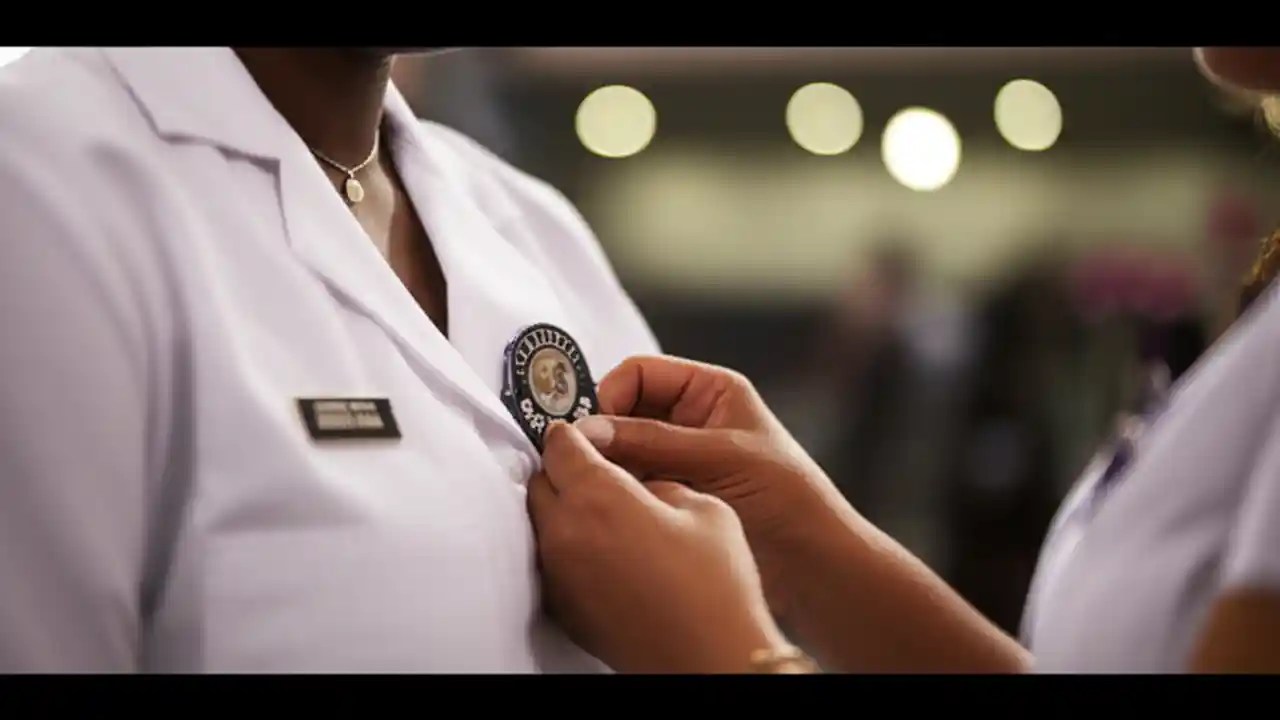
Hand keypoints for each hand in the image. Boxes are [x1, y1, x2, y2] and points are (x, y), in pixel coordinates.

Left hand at [528, 421, 788, 672]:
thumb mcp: (704, 508)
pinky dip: (570, 549)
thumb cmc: (715, 590)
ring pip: (543, 524)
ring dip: (565, 512)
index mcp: (599, 498)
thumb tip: (642, 485)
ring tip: (608, 518)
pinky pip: (553, 562)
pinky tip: (608, 556)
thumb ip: (660, 482)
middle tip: (599, 473)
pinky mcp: (563, 608)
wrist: (709, 660)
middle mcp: (566, 534)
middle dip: (564, 471)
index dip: (575, 434)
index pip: (559, 444)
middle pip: (541, 483)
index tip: (586, 434)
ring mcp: (559, 575)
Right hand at [573, 355, 858, 618]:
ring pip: (622, 451)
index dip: (611, 395)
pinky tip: (615, 508)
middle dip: (604, 434)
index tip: (593, 429)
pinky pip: (630, 484)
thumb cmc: (786, 497)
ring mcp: (677, 460)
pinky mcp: (670, 497)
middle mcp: (689, 420)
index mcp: (709, 391)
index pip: (640, 374)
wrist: (812, 563)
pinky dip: (618, 492)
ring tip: (602, 488)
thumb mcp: (719, 457)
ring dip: (609, 467)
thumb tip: (588, 431)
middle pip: (623, 411)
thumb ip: (653, 442)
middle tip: (586, 461)